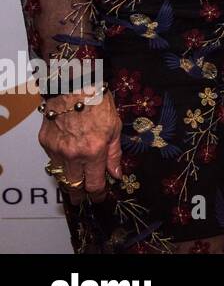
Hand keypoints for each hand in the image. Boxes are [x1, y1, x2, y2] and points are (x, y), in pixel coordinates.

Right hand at [38, 88, 121, 203]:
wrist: (74, 85)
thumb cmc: (99, 103)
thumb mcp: (115, 128)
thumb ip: (114, 154)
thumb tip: (116, 174)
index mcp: (93, 151)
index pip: (94, 183)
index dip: (98, 193)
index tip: (100, 196)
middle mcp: (73, 154)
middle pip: (74, 185)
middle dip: (79, 195)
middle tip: (82, 199)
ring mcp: (56, 149)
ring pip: (61, 175)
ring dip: (68, 181)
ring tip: (75, 185)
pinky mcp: (45, 142)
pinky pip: (52, 160)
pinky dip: (60, 164)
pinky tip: (67, 161)